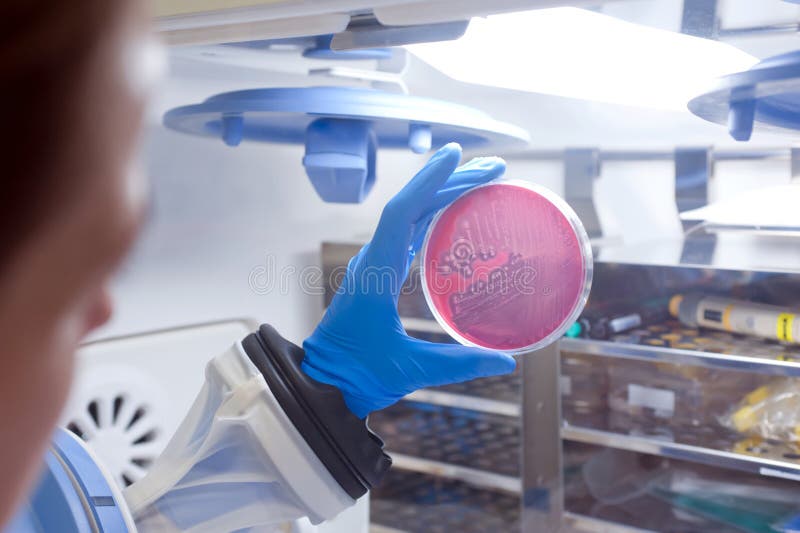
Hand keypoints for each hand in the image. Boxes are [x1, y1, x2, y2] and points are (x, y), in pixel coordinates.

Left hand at [302, 143, 516, 417]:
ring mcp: (375, 265)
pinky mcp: (378, 275)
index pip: (403, 213)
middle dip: (451, 182)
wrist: (322, 384)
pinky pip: (407, 235)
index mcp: (376, 273)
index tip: (457, 155)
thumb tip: (506, 361)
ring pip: (410, 217)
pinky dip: (431, 217)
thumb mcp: (408, 369)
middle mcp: (373, 260)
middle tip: (493, 169)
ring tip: (480, 180)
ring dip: (442, 195)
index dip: (430, 181)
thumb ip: (458, 364)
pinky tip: (451, 213)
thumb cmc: (357, 376)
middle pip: (413, 206)